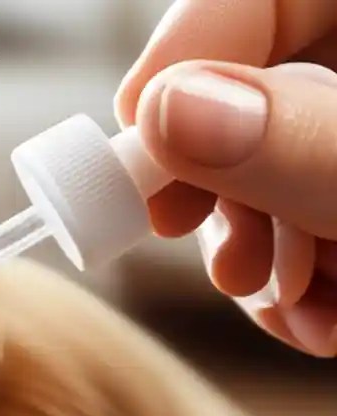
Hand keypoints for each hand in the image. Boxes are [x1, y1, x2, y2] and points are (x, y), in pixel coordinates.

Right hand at [115, 0, 336, 356]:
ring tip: (287, 306)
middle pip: (247, 93)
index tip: (138, 136)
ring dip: (256, 255)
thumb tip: (164, 111)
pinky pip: (297, 220)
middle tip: (217, 249)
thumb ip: (298, 142)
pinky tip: (317, 319)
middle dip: (221, 189)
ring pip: (264, 169)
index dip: (183, 56)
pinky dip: (293, 281)